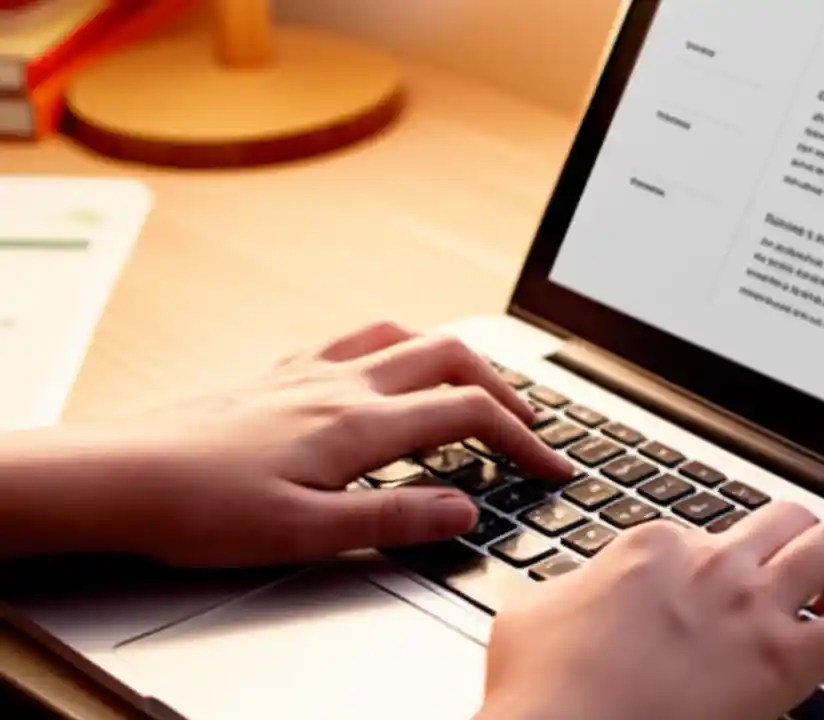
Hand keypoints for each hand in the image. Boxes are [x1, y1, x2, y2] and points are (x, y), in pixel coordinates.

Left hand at [0, 322, 573, 565]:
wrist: (119, 474)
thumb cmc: (202, 507)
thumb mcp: (306, 532)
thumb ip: (393, 518)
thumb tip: (466, 510)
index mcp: (358, 422)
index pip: (468, 414)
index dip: (524, 440)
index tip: (553, 467)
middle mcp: (342, 383)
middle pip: (451, 356)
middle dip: (504, 387)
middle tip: (528, 425)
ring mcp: (310, 370)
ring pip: (406, 336)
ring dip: (455, 357)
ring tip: (474, 389)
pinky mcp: (280, 372)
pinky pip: (356, 338)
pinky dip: (396, 347)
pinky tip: (386, 371)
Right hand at [478, 503, 823, 719]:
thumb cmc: (542, 687)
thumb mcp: (533, 612)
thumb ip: (572, 590)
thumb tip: (578, 594)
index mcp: (652, 547)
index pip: (705, 535)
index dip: (713, 566)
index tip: (710, 594)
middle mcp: (711, 562)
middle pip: (783, 518)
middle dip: (796, 540)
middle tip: (799, 572)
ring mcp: (752, 605)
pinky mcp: (785, 658)